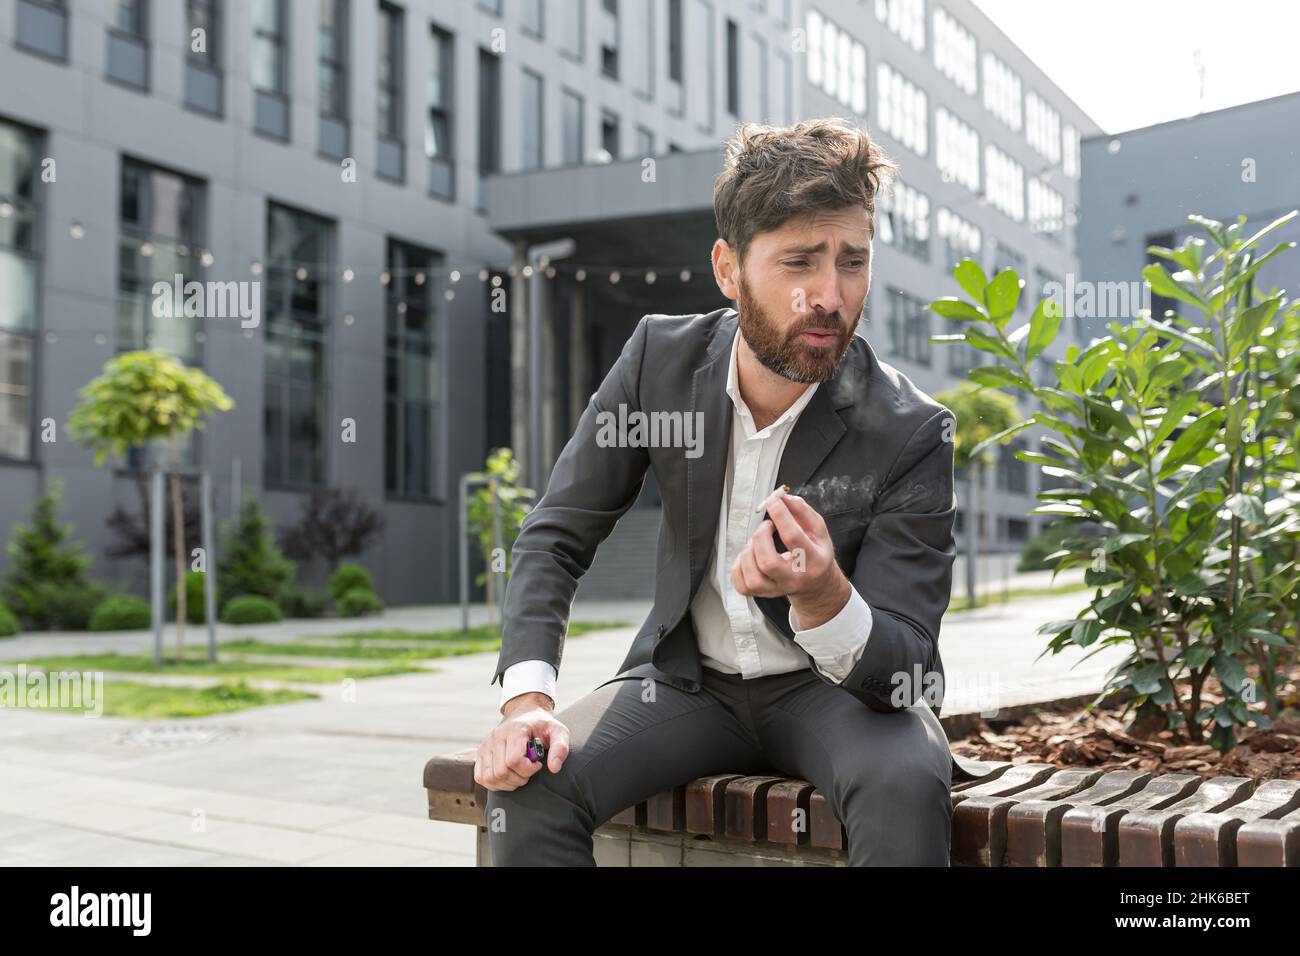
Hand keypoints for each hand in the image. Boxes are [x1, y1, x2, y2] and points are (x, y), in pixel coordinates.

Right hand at [474, 693, 570, 790]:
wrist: (525, 714)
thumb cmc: (542, 726)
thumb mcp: (558, 732)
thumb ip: (560, 748)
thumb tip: (554, 768)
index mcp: (515, 730)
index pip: (514, 760)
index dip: (528, 769)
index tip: (538, 765)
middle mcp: (496, 736)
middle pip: (501, 772)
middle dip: (519, 779)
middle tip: (529, 771)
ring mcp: (485, 745)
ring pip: (490, 778)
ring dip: (507, 783)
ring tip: (519, 775)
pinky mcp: (480, 753)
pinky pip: (480, 777)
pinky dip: (494, 784)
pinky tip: (507, 777)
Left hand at [730, 493, 850, 628]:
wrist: (814, 584)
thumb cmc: (814, 554)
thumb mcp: (818, 531)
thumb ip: (802, 512)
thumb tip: (783, 498)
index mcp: (813, 561)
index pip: (793, 537)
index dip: (780, 514)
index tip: (773, 501)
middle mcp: (794, 579)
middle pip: (768, 562)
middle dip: (760, 537)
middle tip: (766, 526)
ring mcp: (776, 590)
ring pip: (753, 576)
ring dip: (749, 551)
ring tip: (758, 542)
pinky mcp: (760, 594)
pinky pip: (741, 583)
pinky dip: (739, 565)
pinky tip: (751, 556)